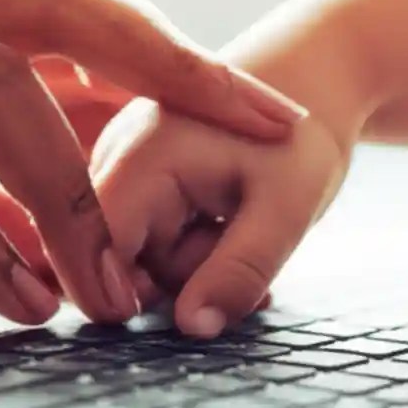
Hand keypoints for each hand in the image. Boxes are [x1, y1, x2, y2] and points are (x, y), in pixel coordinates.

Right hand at [93, 99, 347, 337]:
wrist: (313, 79)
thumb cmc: (302, 139)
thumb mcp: (286, 209)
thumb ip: (238, 271)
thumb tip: (191, 328)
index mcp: (139, 158)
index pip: (94, 250)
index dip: (129, 295)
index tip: (194, 302)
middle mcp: (114, 160)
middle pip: (121, 263)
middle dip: (184, 277)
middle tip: (245, 248)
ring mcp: (122, 169)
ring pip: (141, 257)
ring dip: (195, 263)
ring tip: (245, 229)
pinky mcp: (136, 181)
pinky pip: (152, 239)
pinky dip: (193, 247)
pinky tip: (229, 229)